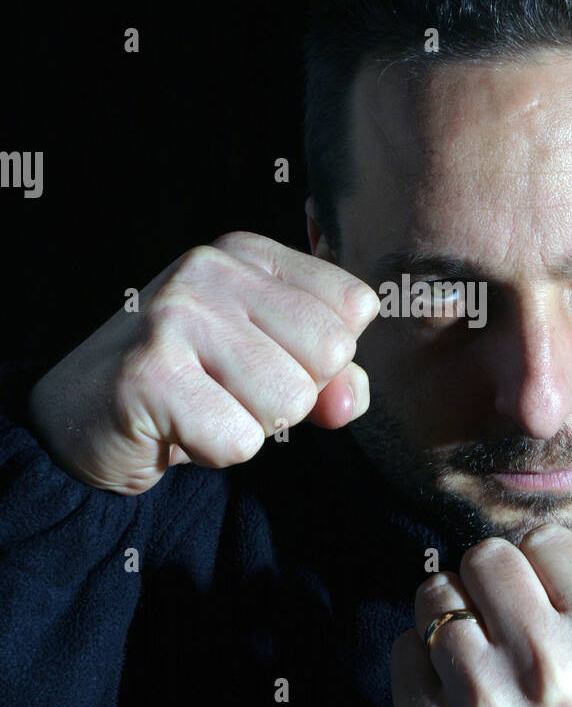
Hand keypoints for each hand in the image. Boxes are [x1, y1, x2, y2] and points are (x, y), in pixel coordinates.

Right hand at [28, 231, 379, 493]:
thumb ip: (331, 377)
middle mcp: (210, 269)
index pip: (354, 304)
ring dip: (253, 426)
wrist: (81, 418)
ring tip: (204, 409)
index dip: (326, 358)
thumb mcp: (270, 366)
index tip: (267, 362)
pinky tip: (178, 429)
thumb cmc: (189, 387)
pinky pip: (239, 440)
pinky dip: (216, 452)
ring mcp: (176, 316)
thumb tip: (348, 400)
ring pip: (291, 399)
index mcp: (247, 254)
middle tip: (231, 393)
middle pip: (331, 352)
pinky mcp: (149, 374)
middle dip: (294, 395)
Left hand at [391, 523, 571, 706]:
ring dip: (452, 609)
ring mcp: (487, 704)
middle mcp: (550, 667)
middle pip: (487, 556)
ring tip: (474, 639)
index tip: (543, 589)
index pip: (547, 540)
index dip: (542, 559)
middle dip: (492, 575)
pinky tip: (451, 679)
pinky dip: (421, 654)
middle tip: (502, 608)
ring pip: (436, 594)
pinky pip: (404, 648)